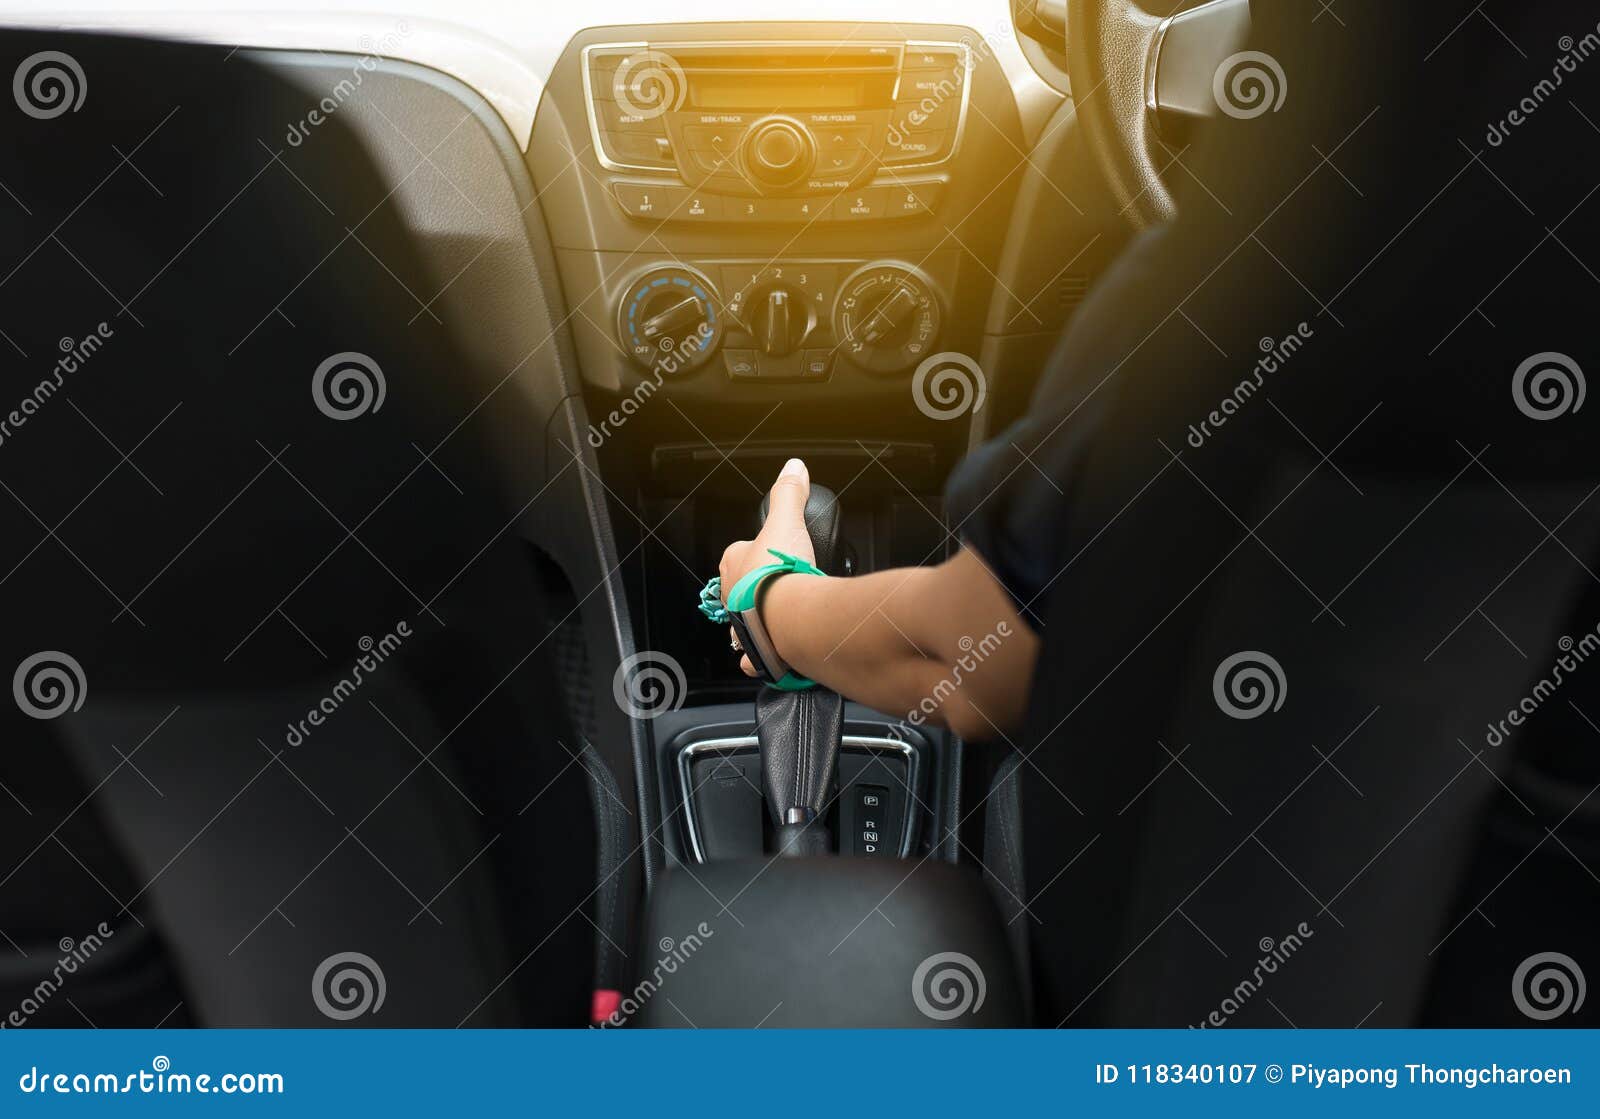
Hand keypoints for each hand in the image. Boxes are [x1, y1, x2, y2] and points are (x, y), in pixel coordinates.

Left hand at [719, 458, 815, 675]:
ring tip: (780, 618)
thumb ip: (788, 493)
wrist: (789, 617)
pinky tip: (776, 653)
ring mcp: (742, 625)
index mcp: (733, 563)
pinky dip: (762, 656)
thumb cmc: (781, 571)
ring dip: (758, 620)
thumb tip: (794, 468)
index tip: (773, 553)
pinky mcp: (757, 652)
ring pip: (745, 621)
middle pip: (740, 588)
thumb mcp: (785, 521)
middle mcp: (730, 596)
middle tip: (779, 586)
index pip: (738, 553)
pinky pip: (755, 655)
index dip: (756, 552)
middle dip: (755, 588)